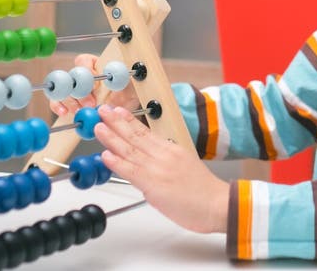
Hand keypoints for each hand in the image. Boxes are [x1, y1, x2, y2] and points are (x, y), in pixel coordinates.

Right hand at [49, 54, 138, 115]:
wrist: (122, 113)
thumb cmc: (126, 94)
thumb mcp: (130, 84)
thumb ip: (123, 77)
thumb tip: (118, 72)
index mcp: (95, 65)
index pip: (83, 61)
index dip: (86, 70)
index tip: (94, 82)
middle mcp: (82, 76)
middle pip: (71, 76)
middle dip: (79, 91)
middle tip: (90, 103)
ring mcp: (74, 90)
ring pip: (61, 89)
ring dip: (69, 100)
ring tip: (79, 111)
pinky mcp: (69, 104)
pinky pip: (56, 102)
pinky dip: (58, 107)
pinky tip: (64, 112)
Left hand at [96, 104, 228, 233]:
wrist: (217, 204)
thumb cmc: (204, 191)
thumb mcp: (186, 165)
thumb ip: (166, 162)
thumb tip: (149, 165)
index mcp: (172, 149)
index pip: (146, 131)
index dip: (129, 121)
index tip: (118, 111)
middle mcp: (164, 155)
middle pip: (135, 136)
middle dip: (116, 122)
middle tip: (102, 111)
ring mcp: (157, 169)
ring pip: (129, 150)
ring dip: (111, 137)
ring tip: (99, 127)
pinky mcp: (153, 185)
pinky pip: (130, 171)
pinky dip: (117, 162)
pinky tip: (106, 154)